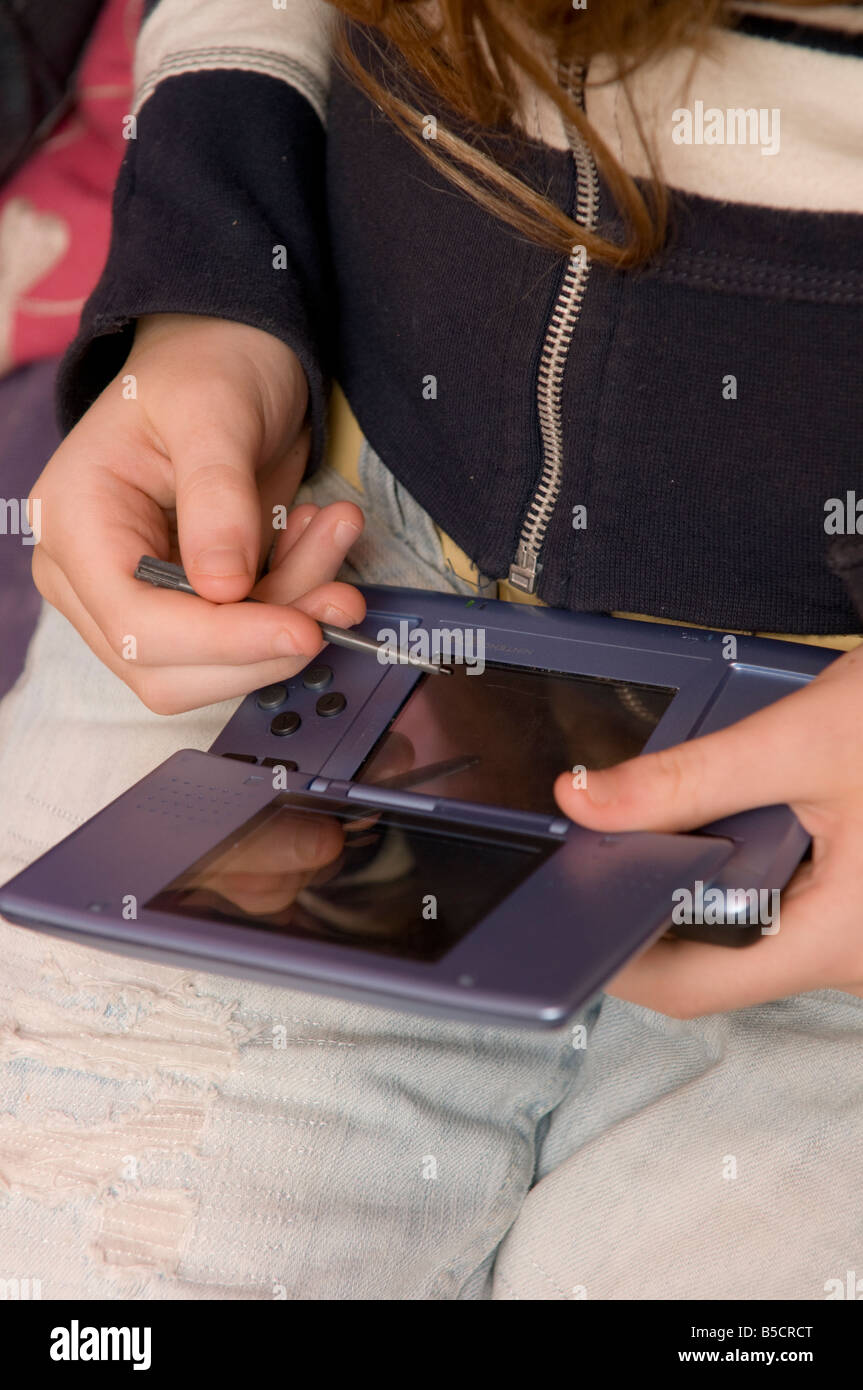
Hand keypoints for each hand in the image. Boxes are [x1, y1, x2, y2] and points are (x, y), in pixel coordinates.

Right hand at [29, 313, 364, 711]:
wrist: (228, 349)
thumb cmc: (207, 364)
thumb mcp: (216, 411)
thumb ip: (218, 499)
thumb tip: (225, 591)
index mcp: (76, 523)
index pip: (137, 624)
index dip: (221, 641)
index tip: (302, 630)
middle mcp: (92, 574)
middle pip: (171, 668)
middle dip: (264, 641)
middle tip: (342, 594)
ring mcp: (138, 594)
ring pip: (216, 664)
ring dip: (291, 614)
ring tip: (337, 531)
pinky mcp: (189, 603)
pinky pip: (245, 637)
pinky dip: (295, 599)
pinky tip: (319, 537)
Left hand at [554, 644, 862, 1015]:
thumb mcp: (799, 742)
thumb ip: (686, 780)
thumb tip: (587, 803)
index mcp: (844, 940)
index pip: (695, 986)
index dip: (619, 957)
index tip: (569, 916)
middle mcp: (859, 958)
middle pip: (722, 959)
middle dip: (662, 905)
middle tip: (613, 846)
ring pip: (756, 931)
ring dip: (710, 883)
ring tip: (685, 822)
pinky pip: (790, 909)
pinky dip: (749, 871)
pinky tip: (742, 822)